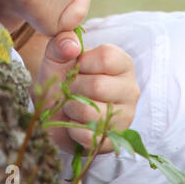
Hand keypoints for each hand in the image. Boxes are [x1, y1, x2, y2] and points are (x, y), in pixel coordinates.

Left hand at [37, 36, 139, 153]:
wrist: (53, 108)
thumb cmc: (61, 77)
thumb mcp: (57, 56)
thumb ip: (61, 44)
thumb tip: (71, 45)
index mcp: (122, 63)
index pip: (107, 57)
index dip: (82, 63)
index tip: (74, 67)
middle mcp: (130, 89)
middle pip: (98, 86)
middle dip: (73, 88)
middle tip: (68, 89)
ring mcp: (126, 117)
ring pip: (94, 113)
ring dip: (72, 109)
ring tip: (71, 104)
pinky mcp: (114, 140)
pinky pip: (90, 136)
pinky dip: (73, 130)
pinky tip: (73, 122)